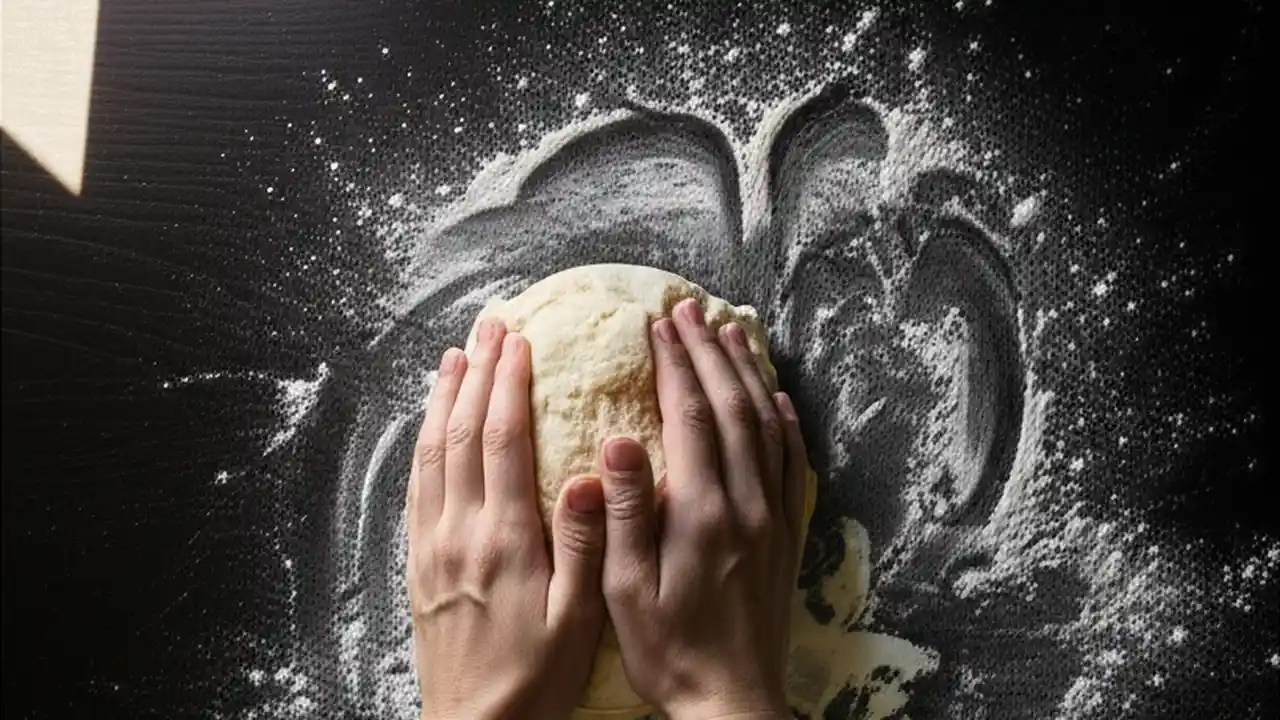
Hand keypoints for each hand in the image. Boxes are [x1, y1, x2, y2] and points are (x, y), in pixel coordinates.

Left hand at [406, 320, 607, 719]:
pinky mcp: (418, 561)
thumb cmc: (538, 676)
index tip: (520, 341)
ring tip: (455, 354)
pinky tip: (431, 422)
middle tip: (491, 325)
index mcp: (506, 539)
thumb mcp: (580, 618)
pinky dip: (422, 441)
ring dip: (443, 397)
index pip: (502, 440)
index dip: (510, 384)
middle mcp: (461, 531)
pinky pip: (416, 485)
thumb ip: (585, 544)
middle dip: (477, 372)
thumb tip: (589, 477)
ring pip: (431, 451)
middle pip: (462, 432)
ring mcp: (433, 544)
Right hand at [600, 299, 808, 719]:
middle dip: (709, 352)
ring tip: (729, 331)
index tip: (658, 326)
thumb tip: (617, 440)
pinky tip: (775, 396)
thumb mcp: (623, 589)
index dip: (674, 364)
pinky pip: (793, 462)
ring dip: (746, 373)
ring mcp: (772, 517)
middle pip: (730, 407)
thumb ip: (622, 511)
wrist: (732, 701)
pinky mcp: (786, 534)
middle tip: (689, 310)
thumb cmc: (666, 650)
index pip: (688, 416)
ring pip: (765, 424)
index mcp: (702, 513)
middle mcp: (745, 504)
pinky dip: (784, 420)